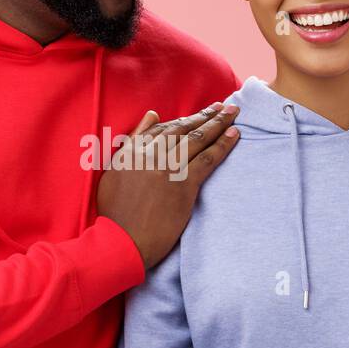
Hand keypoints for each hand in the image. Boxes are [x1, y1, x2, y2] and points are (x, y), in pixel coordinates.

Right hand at [97, 102, 240, 270]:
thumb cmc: (115, 214)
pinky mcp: (184, 185)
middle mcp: (151, 154)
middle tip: (224, 106)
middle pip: (183, 129)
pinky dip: (224, 144)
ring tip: (233, 113)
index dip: (183, 119)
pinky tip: (235, 134)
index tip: (198, 114)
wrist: (123, 241)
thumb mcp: (113, 172)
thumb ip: (131, 142)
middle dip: (206, 115)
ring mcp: (169, 168)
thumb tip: (152, 115)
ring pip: (198, 139)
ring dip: (218, 123)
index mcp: (132, 151)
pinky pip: (209, 158)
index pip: (162, 128)